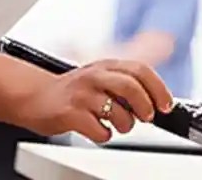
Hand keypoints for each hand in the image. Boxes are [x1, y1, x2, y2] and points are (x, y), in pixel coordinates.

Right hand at [13, 59, 174, 143]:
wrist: (34, 97)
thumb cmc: (72, 92)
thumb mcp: (100, 78)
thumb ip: (124, 83)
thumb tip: (155, 100)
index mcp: (106, 66)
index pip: (141, 70)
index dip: (158, 88)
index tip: (166, 105)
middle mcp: (94, 76)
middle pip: (131, 87)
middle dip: (145, 105)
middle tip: (147, 117)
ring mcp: (82, 95)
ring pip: (117, 111)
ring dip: (126, 124)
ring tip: (120, 126)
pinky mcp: (70, 113)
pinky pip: (98, 129)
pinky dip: (105, 135)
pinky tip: (99, 131)